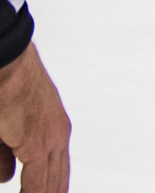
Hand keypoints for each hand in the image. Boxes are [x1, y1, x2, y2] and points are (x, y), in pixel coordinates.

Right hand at [0, 42, 70, 192]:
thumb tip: (7, 179)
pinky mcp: (38, 142)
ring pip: (50, 183)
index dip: (51, 189)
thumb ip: (5, 155)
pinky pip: (37, 181)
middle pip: (57, 180)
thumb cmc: (2, 91)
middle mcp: (58, 136)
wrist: (7, 64)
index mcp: (54, 130)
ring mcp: (52, 139)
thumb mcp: (3, 130)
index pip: (56, 171)